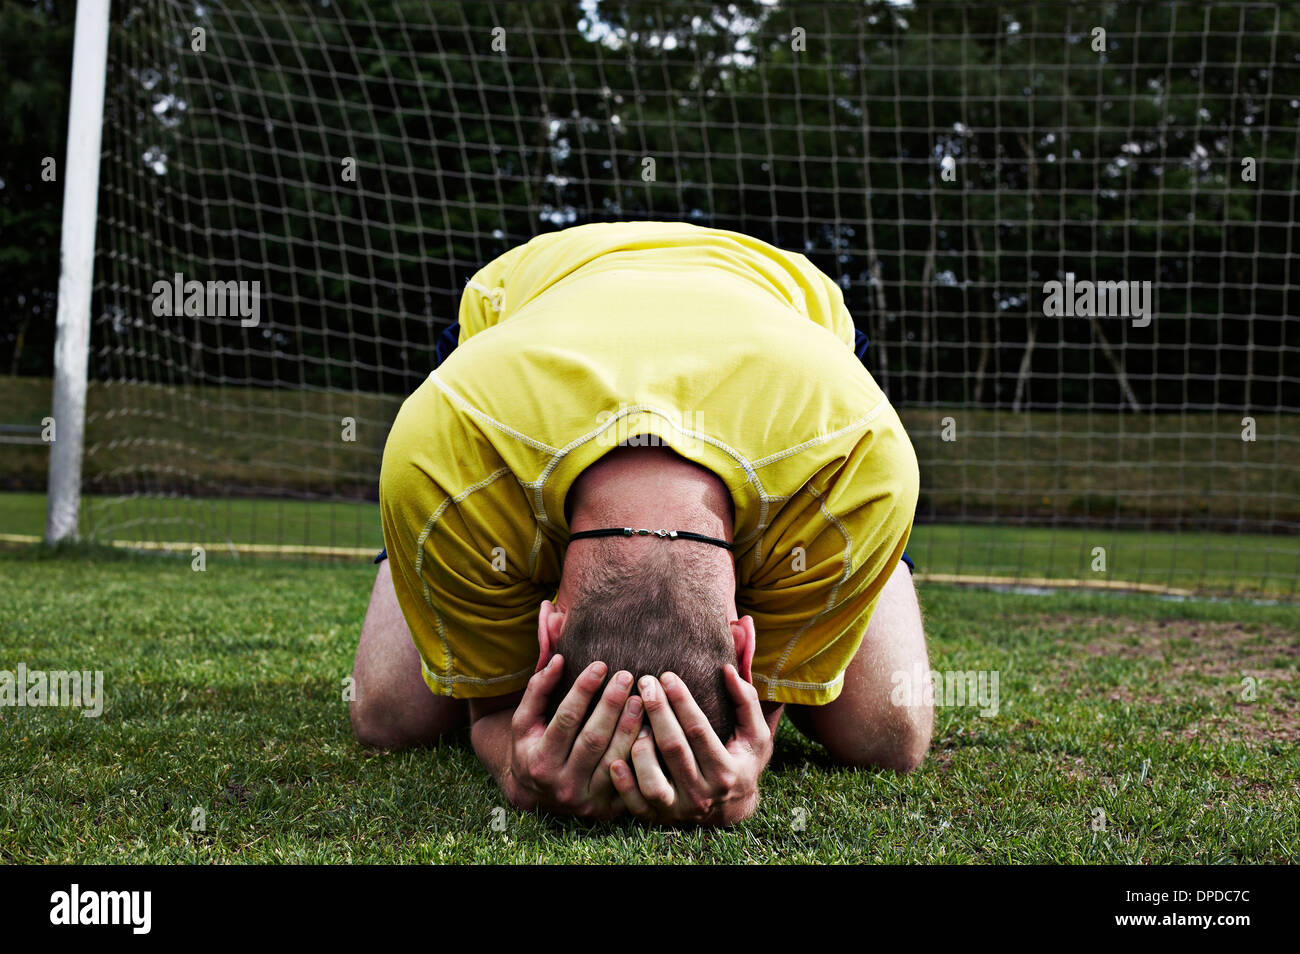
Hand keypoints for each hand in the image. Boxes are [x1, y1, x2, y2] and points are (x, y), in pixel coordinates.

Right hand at [506, 655, 644, 818]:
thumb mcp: (524, 722)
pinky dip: (640, 754)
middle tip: (626, 676)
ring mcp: (586, 800)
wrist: (537, 795)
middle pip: (593, 739)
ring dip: (630, 727)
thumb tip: (559, 659)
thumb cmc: (532, 748)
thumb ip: (537, 690)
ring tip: (640, 699)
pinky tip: (650, 730)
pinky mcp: (606, 809)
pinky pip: (629, 779)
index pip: (565, 719)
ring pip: (614, 759)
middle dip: (611, 705)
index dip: (583, 690)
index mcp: (540, 761)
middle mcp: (562, 784)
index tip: (600, 665)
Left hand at [608, 664, 771, 825]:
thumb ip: (746, 702)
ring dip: (639, 746)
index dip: (682, 701)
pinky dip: (623, 784)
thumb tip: (728, 671)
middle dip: (657, 710)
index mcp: (726, 772)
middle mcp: (702, 795)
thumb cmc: (741, 761)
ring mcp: (679, 809)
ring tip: (634, 717)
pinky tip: (615, 759)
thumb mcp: (756, 734)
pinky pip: (635, 805)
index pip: (698, 731)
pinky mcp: (659, 818)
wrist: (731, 809)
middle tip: (644, 681)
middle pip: (673, 749)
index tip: (667, 676)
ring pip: (651, 781)